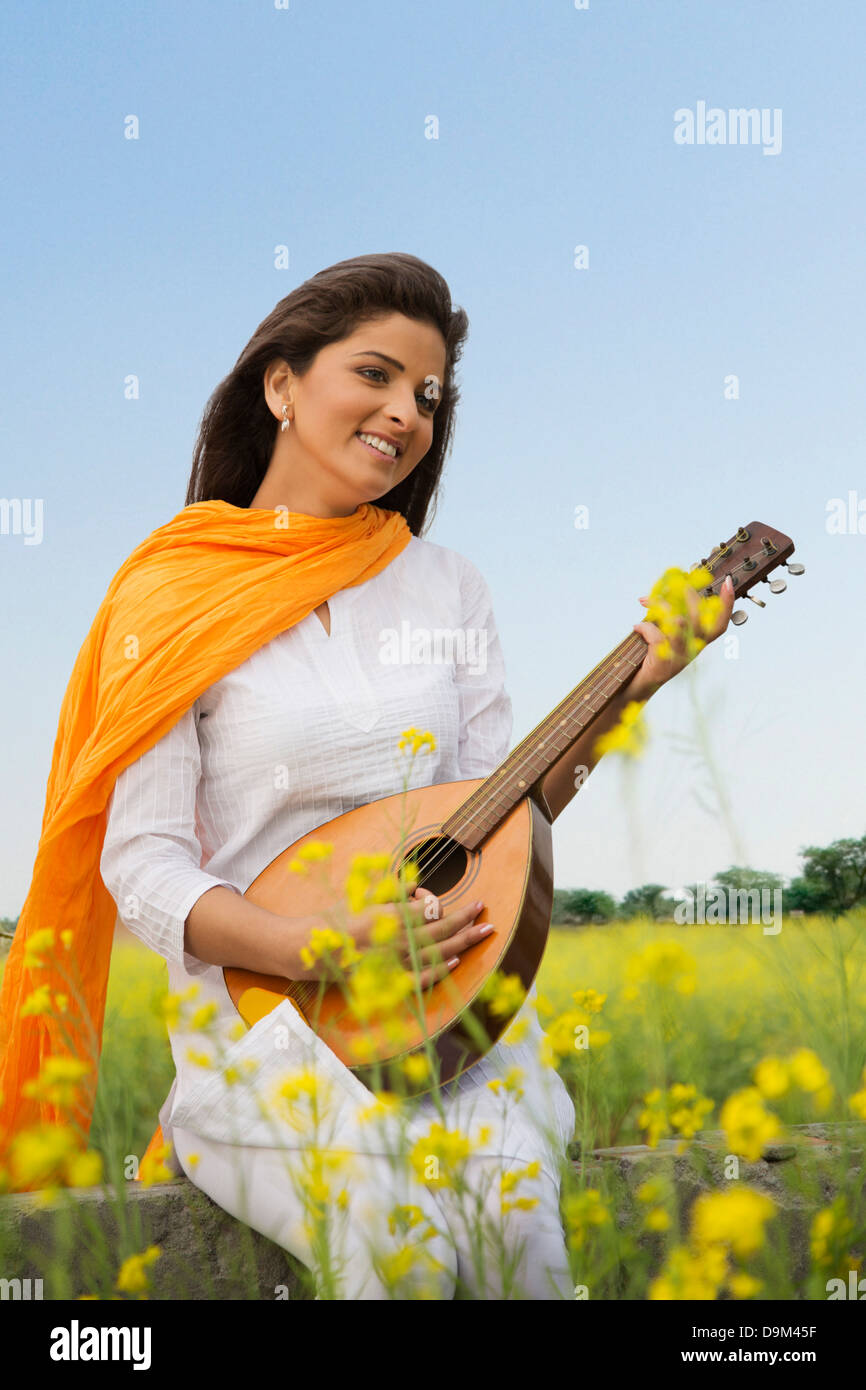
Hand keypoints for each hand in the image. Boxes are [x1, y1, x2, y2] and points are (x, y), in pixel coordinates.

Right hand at [309, 886, 493, 989]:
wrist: (307, 949)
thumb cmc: (335, 918)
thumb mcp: (363, 895)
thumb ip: (394, 891)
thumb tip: (420, 888)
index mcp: (391, 915)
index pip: (430, 907)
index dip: (440, 901)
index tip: (446, 899)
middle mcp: (398, 938)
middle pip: (443, 928)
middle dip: (467, 919)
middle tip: (485, 912)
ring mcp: (396, 962)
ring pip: (439, 952)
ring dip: (465, 941)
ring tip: (484, 932)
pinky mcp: (388, 981)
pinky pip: (420, 979)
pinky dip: (440, 971)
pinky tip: (455, 962)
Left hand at [627, 574, 735, 700]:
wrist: (636, 686)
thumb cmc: (649, 654)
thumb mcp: (665, 632)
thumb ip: (670, 614)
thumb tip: (664, 590)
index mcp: (698, 642)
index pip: (720, 624)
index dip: (727, 604)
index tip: (729, 582)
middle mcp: (693, 650)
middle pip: (700, 615)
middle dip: (682, 593)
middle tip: (663, 587)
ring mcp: (680, 659)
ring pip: (678, 622)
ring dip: (659, 606)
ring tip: (645, 603)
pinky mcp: (663, 665)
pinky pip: (658, 636)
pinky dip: (644, 627)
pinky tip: (637, 627)